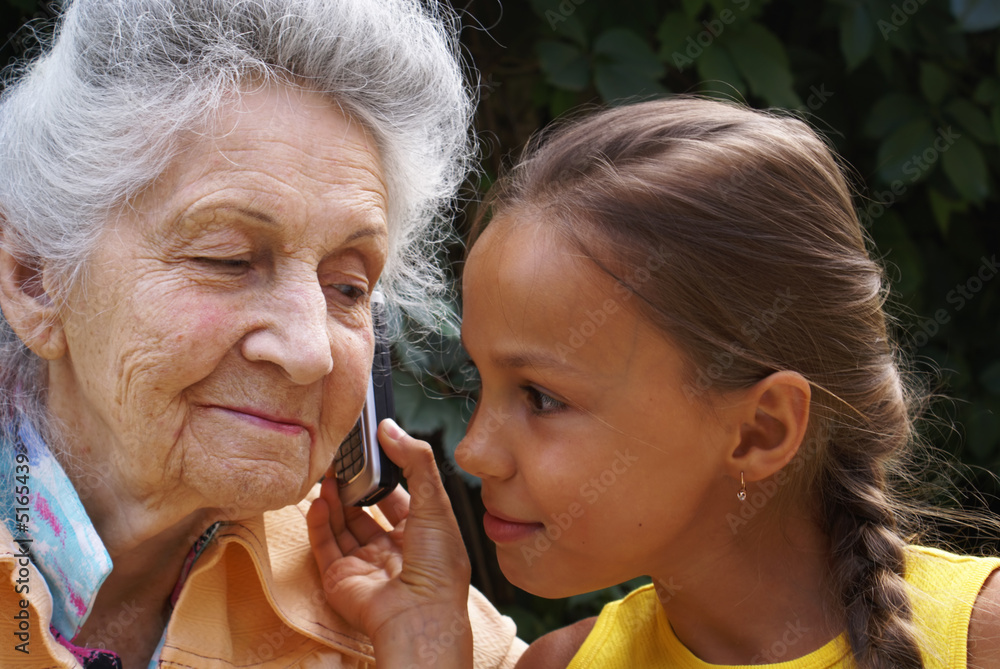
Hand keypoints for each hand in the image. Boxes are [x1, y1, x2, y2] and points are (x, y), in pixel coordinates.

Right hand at [307, 419, 472, 667]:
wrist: (417, 615)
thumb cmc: (438, 566)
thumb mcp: (435, 502)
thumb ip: (415, 461)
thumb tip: (391, 427)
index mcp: (424, 533)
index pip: (398, 496)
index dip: (384, 473)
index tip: (368, 449)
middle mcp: (394, 549)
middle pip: (366, 510)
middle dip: (353, 486)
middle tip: (340, 460)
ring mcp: (366, 564)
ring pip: (343, 525)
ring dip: (333, 500)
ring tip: (326, 475)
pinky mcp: (341, 578)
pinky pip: (325, 545)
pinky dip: (319, 522)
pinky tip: (318, 501)